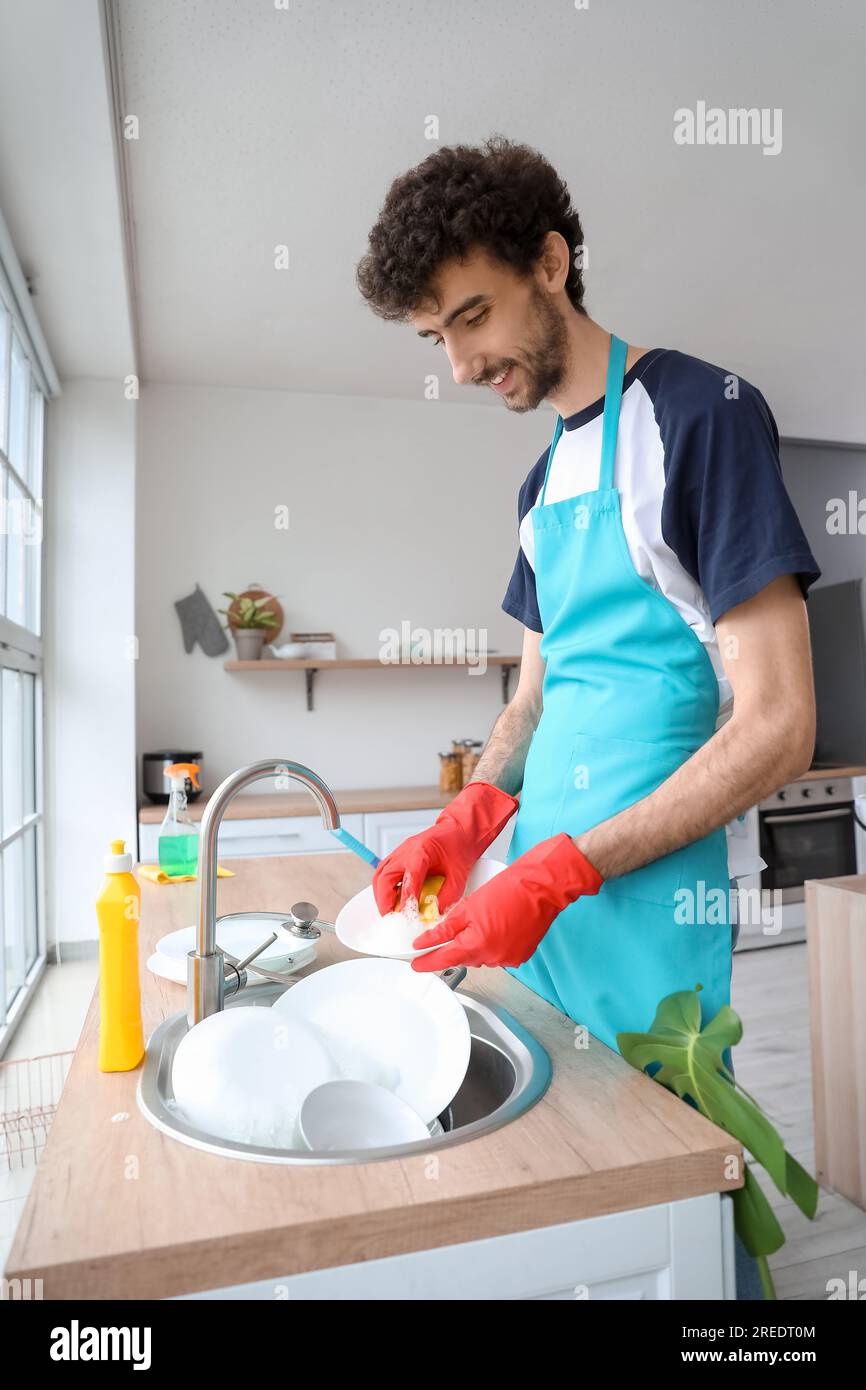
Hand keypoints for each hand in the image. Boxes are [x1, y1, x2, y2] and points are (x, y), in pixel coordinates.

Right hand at [371, 780, 518, 915]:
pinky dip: (383, 887)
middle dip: (385, 899)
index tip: (408, 915)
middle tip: (390, 916)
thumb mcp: (459, 875)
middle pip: (385, 876)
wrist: (459, 830)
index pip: (409, 878)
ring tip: (388, 910)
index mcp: (423, 851)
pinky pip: (384, 871)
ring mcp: (401, 851)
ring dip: (380, 894)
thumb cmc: (460, 847)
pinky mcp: (399, 854)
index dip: (407, 899)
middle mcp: (407, 850)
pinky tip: (391, 898)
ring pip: (379, 873)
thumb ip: (447, 896)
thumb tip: (434, 913)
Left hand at [410, 833, 603, 969]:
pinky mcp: (521, 956)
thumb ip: (444, 929)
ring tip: (483, 920)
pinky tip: (497, 926)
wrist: (542, 887)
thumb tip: (425, 942)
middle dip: (454, 946)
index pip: (443, 959)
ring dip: (475, 944)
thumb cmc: (509, 890)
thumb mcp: (468, 906)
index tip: (415, 964)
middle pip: (463, 958)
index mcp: (476, 945)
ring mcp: (508, 959)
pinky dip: (493, 944)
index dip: (426, 962)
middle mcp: (492, 958)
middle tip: (450, 930)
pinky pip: (498, 955)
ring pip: (481, 956)